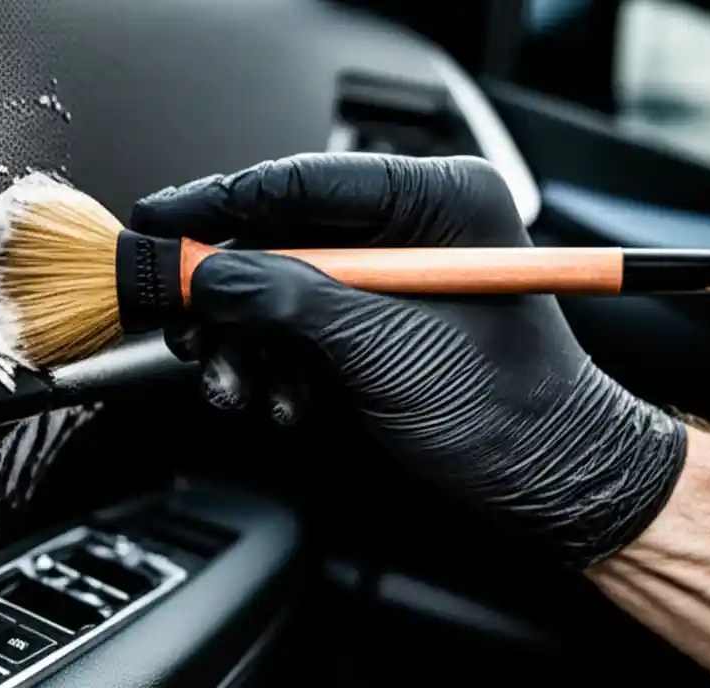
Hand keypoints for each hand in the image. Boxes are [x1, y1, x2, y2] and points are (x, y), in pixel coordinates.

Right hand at [129, 152, 686, 567]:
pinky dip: (277, 369)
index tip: (162, 220)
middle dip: (231, 295)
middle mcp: (410, 230)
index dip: (223, 202)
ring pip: (281, 293)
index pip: (305, 181)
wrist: (547, 484)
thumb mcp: (381, 346)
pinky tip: (282, 402)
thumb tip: (210, 273)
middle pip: (283, 238)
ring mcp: (390, 281)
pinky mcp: (374, 327)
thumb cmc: (505, 410)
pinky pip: (298, 332)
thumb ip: (288, 300)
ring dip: (249, 346)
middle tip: (192, 328)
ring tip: (242, 389)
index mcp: (436, 200)